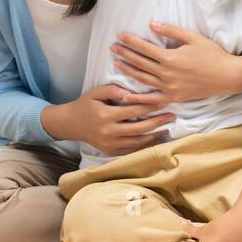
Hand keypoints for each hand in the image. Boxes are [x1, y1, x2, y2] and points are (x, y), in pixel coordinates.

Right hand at [51, 83, 174, 155]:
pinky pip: (131, 150)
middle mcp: (109, 133)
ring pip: (137, 142)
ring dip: (154, 136)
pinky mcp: (110, 151)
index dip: (149, 106)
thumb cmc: (85, 105)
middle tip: (171, 116)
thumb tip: (130, 92)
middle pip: (139, 129)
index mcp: (105, 116)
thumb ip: (112, 90)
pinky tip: (154, 139)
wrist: (70, 124)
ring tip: (167, 129)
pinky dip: (144, 145)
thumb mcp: (95, 92)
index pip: (133, 111)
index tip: (163, 101)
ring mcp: (110, 144)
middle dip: (157, 122)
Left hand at [109, 21, 241, 102]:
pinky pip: (151, 99)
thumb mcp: (192, 37)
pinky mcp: (173, 98)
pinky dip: (137, 99)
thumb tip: (151, 23)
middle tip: (112, 47)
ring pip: (142, 79)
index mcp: (170, 58)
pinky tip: (125, 96)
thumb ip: (170, 31)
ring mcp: (169, 88)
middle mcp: (167, 74)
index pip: (145, 48)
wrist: (226, 76)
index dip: (131, 41)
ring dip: (128, 71)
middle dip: (125, 54)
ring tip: (117, 63)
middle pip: (140, 62)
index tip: (120, 36)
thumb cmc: (211, 54)